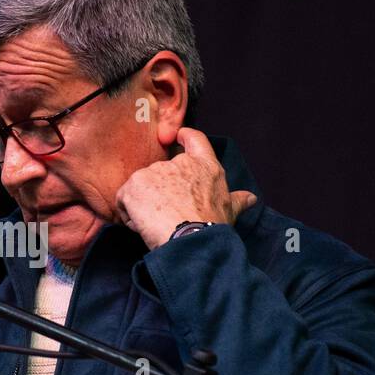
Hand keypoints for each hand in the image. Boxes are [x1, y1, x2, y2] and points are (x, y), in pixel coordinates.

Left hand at [115, 127, 257, 249]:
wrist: (191, 239)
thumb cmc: (212, 227)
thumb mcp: (229, 211)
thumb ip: (238, 201)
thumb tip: (250, 198)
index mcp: (205, 166)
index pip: (195, 139)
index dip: (185, 136)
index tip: (178, 136)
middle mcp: (179, 163)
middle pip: (161, 172)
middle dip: (159, 193)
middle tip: (168, 215)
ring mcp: (155, 171)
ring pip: (141, 188)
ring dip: (143, 205)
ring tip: (157, 224)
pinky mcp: (135, 183)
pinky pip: (124, 199)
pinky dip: (129, 214)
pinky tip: (143, 226)